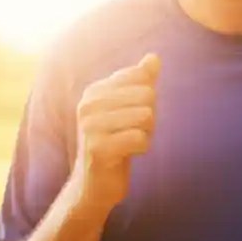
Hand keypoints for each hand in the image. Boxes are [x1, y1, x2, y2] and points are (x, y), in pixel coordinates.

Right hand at [70, 52, 160, 211]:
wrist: (95, 184)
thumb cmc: (116, 141)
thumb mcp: (128, 108)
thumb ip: (141, 81)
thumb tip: (154, 57)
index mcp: (94, 91)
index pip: (140, 76)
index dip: (148, 97)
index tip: (133, 113)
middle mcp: (88, 105)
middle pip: (147, 95)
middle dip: (150, 116)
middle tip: (134, 131)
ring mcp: (90, 127)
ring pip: (146, 116)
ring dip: (147, 133)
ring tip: (130, 142)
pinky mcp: (98, 150)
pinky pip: (140, 138)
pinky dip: (142, 147)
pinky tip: (128, 154)